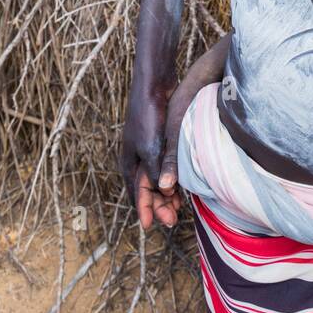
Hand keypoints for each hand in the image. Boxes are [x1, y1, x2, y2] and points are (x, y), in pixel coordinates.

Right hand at [121, 86, 175, 230]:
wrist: (153, 85)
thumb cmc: (148, 115)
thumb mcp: (151, 146)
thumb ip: (156, 170)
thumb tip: (164, 191)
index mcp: (129, 164)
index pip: (137, 194)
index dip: (145, 211)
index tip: (151, 227)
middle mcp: (136, 160)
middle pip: (148, 190)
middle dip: (159, 206)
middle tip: (173, 220)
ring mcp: (147, 150)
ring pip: (157, 180)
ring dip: (167, 194)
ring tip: (180, 207)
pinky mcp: (159, 142)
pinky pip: (164, 167)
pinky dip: (172, 178)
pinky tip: (183, 185)